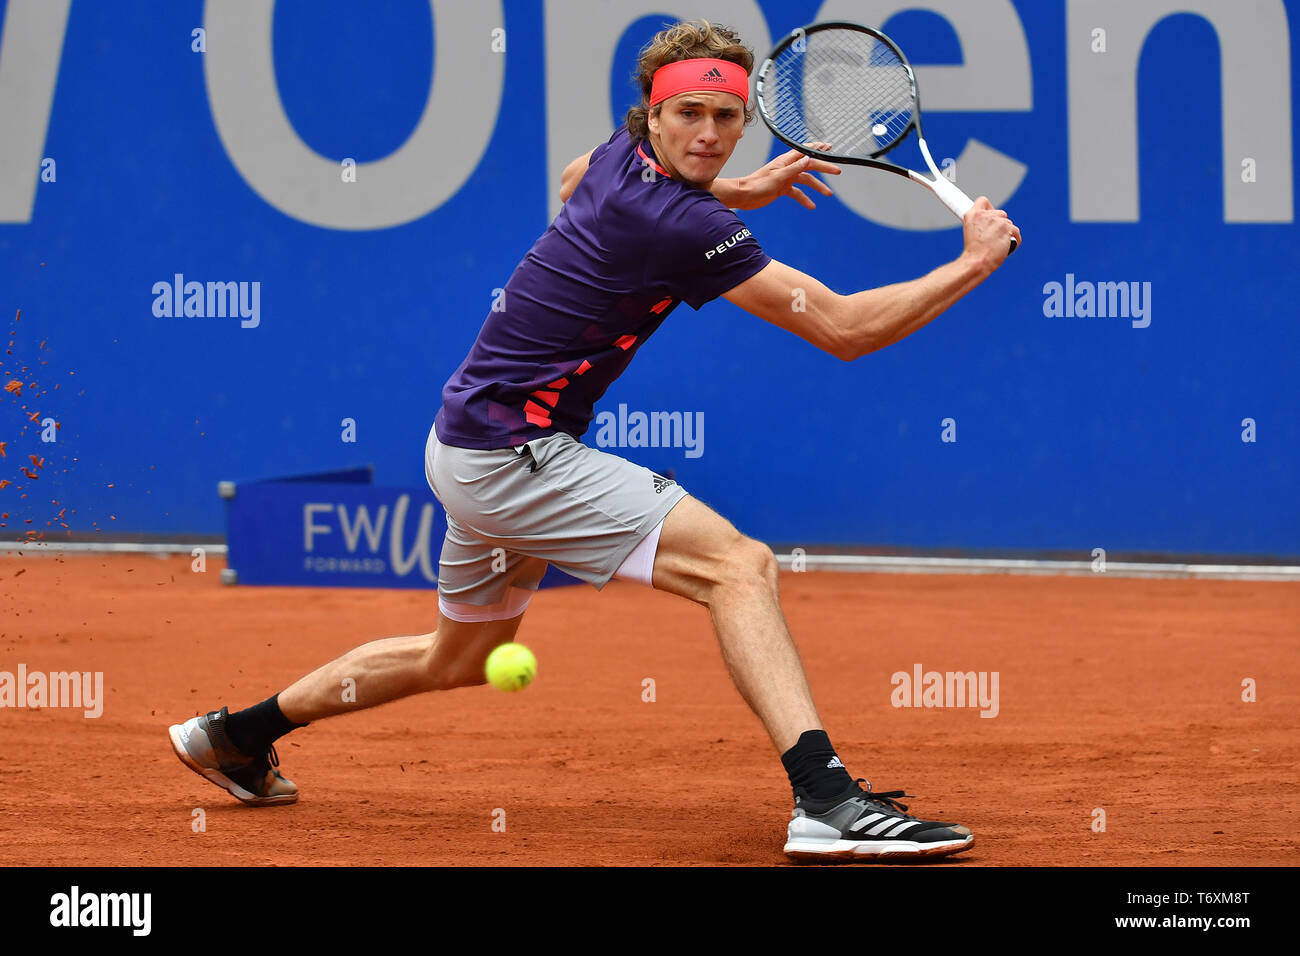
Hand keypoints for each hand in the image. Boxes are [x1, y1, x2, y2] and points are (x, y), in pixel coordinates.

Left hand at [714, 144, 839, 210]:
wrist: (743, 196)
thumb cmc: (757, 184)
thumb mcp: (777, 177)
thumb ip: (793, 168)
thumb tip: (808, 159)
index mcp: (786, 161)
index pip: (805, 152)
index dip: (818, 149)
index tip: (830, 147)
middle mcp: (787, 168)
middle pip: (809, 166)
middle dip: (824, 168)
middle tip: (837, 171)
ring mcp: (785, 178)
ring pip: (805, 181)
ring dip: (817, 187)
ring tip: (828, 194)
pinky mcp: (782, 189)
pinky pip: (797, 193)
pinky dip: (804, 199)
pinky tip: (811, 206)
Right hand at [961, 196, 1021, 271]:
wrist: (977, 263)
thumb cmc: (973, 253)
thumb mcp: (970, 233)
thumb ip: (980, 223)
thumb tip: (992, 223)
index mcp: (972, 215)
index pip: (983, 201)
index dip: (989, 209)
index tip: (989, 217)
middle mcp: (985, 215)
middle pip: (1000, 213)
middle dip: (1000, 224)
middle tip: (993, 238)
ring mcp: (997, 221)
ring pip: (1009, 224)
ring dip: (1006, 234)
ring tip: (997, 246)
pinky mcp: (1008, 228)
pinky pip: (1016, 233)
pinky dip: (1014, 241)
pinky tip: (1005, 248)